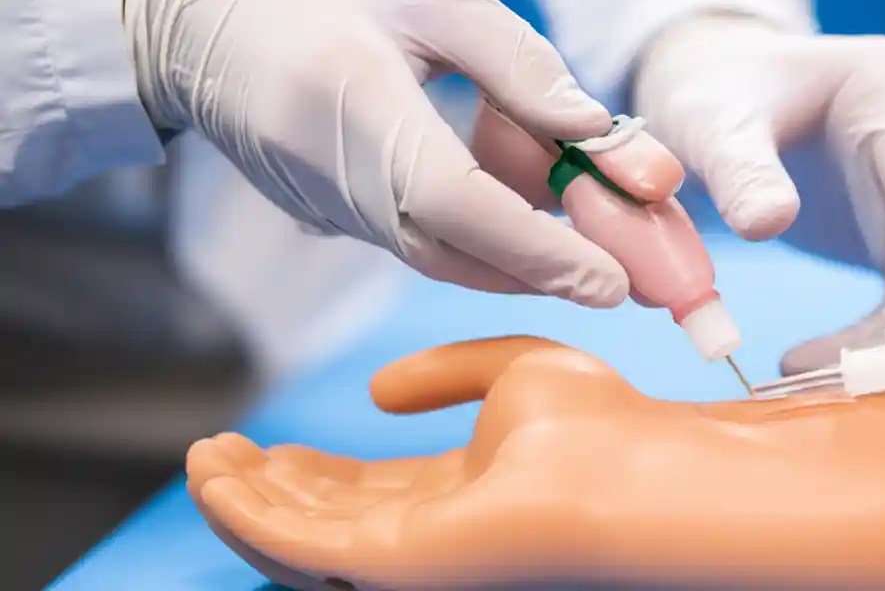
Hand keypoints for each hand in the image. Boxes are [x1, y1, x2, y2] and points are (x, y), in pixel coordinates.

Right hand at [123, 0, 627, 307]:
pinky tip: (523, 196)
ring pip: (443, 253)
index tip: (612, 283)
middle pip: (458, 252)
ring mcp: (326, 210)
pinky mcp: (328, 217)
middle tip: (634, 277)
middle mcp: (336, 181)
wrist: (194, 12)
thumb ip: (518, 64)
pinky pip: (418, 237)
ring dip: (522, 251)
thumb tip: (593, 132)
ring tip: (594, 227)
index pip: (458, 204)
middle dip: (551, 270)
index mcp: (356, 108)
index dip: (538, 250)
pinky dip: (481, 230)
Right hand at [186, 337, 645, 588]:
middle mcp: (428, 530)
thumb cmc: (598, 423)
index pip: (364, 490)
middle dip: (267, 487)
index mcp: (457, 491)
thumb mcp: (512, 372)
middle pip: (325, 518)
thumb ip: (445, 375)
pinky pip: (299, 551)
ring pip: (302, 542)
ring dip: (244, 503)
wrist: (630, 466)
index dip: (309, 471)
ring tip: (204, 460)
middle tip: (216, 450)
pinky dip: (251, 518)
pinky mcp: (393, 563)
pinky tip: (219, 479)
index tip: (265, 442)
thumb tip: (378, 393)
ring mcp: (409, 554)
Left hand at [634, 16, 884, 372]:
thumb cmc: (707, 85)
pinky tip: (808, 367)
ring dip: (883, 342)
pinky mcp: (877, 229)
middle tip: (884, 388)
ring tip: (817, 382)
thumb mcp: (713, 119)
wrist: (697, 83)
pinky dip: (856, 338)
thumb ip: (741, 167)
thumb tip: (767, 225)